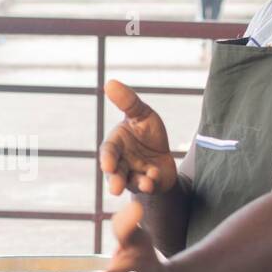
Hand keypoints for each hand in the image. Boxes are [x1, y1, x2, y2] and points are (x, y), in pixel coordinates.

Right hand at [100, 80, 176, 195]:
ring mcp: (133, 176)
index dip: (107, 159)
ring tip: (145, 185)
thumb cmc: (148, 133)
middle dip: (116, 180)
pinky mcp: (148, 185)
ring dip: (137, 184)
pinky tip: (155, 178)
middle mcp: (121, 163)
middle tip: (116, 188)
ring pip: (131, 183)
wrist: (164, 154)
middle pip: (115, 173)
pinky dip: (151, 183)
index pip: (108, 152)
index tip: (108, 166)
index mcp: (116, 145)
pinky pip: (148, 186)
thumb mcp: (142, 114)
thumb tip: (109, 82)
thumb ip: (128, 102)